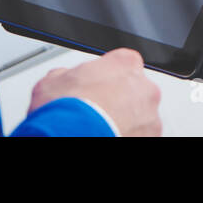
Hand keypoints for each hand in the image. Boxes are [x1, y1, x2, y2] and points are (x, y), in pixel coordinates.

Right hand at [28, 48, 161, 135]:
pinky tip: (107, 137)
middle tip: (95, 113)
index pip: (121, 64)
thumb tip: (63, 79)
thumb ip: (67, 75)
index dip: (105, 79)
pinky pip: (140, 136)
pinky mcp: (150, 138)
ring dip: (124, 122)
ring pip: (140, 117)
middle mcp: (145, 87)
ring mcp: (150, 116)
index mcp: (125, 64)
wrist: (70, 138)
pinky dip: (127, 137)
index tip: (95, 90)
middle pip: (134, 91)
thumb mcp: (52, 82)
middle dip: (118, 101)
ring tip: (99, 131)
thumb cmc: (64, 113)